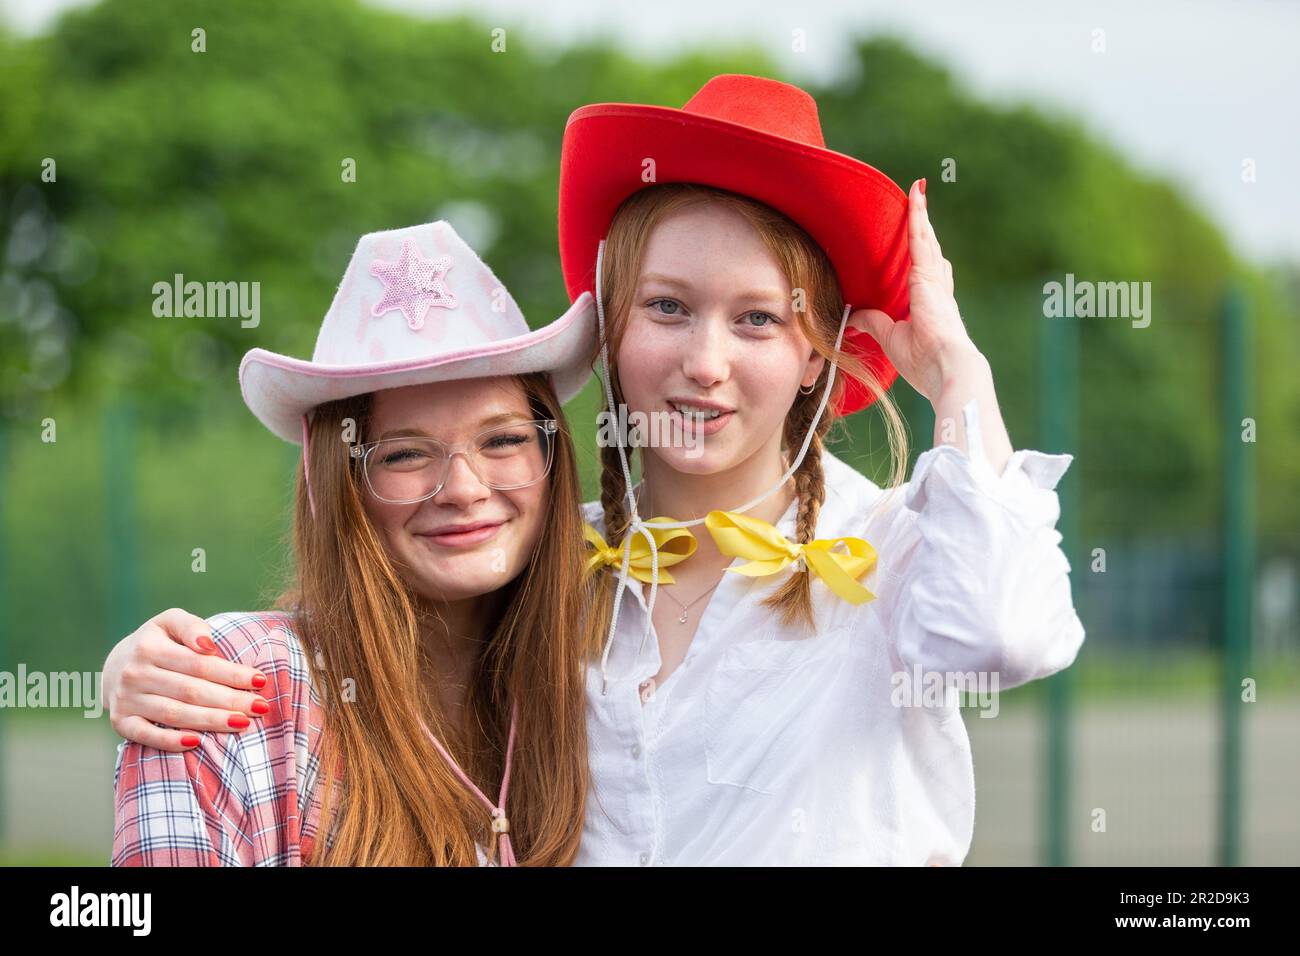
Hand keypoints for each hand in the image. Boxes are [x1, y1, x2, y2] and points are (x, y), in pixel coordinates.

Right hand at [104, 608, 268, 750]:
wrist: (116, 666)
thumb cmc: (158, 642)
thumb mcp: (170, 622)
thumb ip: (192, 627)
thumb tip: (209, 645)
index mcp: (150, 647)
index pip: (199, 664)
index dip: (232, 674)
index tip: (261, 681)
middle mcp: (135, 674)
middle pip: (191, 691)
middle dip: (230, 700)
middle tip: (261, 707)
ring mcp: (126, 700)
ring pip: (174, 714)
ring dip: (211, 721)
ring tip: (243, 723)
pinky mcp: (120, 722)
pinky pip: (145, 735)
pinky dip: (169, 741)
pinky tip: (196, 743)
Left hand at [850, 178, 982, 400]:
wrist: (945, 366)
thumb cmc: (924, 360)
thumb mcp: (891, 338)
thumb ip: (874, 323)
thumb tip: (854, 319)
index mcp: (930, 302)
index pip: (925, 269)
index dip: (924, 250)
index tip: (921, 235)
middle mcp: (936, 286)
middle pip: (928, 248)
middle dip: (923, 225)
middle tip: (918, 201)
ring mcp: (934, 279)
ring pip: (925, 239)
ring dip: (921, 214)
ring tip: (917, 192)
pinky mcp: (927, 275)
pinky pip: (920, 239)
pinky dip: (917, 217)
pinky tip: (915, 197)